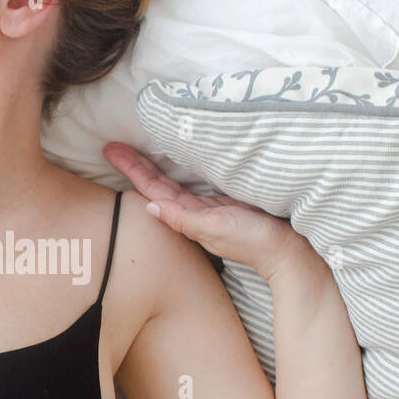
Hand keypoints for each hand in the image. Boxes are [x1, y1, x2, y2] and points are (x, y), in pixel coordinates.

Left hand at [103, 140, 312, 282]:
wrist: (289, 253)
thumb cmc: (253, 241)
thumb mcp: (215, 229)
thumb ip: (183, 220)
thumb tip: (149, 208)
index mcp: (188, 216)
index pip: (152, 189)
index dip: (132, 169)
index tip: (110, 151)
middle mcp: (194, 210)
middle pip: (158, 183)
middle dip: (135, 164)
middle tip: (110, 146)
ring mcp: (209, 207)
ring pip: (173, 183)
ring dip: (152, 167)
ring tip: (131, 151)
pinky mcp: (226, 202)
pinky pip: (195, 183)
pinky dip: (180, 172)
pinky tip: (173, 164)